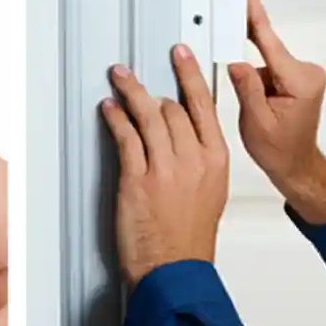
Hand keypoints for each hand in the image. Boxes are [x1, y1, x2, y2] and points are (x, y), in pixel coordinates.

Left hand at [101, 45, 228, 285]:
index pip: (203, 106)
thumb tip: (186, 135)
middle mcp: (193, 160)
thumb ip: (200, 159)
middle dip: (153, 92)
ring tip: (119, 78)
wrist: (175, 269)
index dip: (190, 75)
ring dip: (130, 92)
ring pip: (149, 115)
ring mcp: (166, 169)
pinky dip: (115, 118)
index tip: (181, 56)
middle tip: (137, 78)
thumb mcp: (210, 192)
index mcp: (215, 161)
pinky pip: (126, 137)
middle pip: (173, 108)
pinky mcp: (138, 180)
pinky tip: (109, 110)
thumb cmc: (190, 238)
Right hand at [226, 0, 325, 185]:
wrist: (296, 164)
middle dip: (247, 58)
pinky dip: (257, 82)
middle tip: (228, 40)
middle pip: (268, 50)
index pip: (270, 44)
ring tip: (255, 108)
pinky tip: (258, 103)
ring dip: (253, 79)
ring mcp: (303, 75)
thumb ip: (246, 88)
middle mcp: (306, 74)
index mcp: (300, 82)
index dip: (255, 18)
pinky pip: (269, 69)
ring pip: (265, 62)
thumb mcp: (256, 122)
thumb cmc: (280, 150)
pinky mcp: (296, 79)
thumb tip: (236, 62)